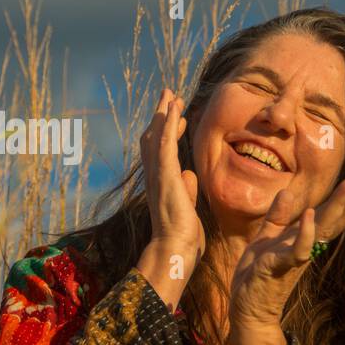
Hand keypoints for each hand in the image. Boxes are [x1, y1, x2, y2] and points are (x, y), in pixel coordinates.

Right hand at [135, 89, 204, 308]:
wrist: (174, 249)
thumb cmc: (182, 236)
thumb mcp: (188, 207)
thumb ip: (187, 189)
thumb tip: (190, 175)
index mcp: (161, 183)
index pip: (161, 151)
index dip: (168, 130)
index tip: (178, 115)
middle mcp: (155, 176)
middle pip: (154, 138)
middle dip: (161, 116)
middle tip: (169, 96)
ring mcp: (158, 174)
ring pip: (157, 136)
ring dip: (163, 113)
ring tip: (170, 94)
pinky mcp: (165, 175)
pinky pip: (164, 144)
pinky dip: (168, 124)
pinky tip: (173, 109)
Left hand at [228, 168, 344, 344]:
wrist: (246, 308)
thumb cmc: (258, 274)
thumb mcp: (267, 237)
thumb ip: (278, 215)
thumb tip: (288, 191)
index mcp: (306, 236)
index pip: (333, 212)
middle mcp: (308, 245)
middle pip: (337, 217)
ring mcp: (297, 256)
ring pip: (323, 229)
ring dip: (337, 206)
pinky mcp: (281, 267)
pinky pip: (297, 250)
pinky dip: (304, 233)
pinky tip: (309, 214)